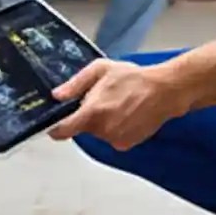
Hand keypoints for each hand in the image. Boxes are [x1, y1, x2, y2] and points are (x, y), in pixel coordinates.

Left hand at [47, 59, 189, 150]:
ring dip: (102, 122)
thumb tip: (57, 95)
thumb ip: (76, 84)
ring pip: (98, 133)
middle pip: (82, 128)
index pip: (63, 130)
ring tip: (118, 105)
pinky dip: (114, 129)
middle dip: (87, 116)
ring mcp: (115, 139)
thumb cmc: (134, 78)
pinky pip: (111, 138)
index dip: (54, 128)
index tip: (51, 125)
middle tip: (101, 99)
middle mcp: (103, 129)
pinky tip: (126, 114)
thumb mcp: (101, 69)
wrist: (164, 91)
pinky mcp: (126, 144)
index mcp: (93, 111)